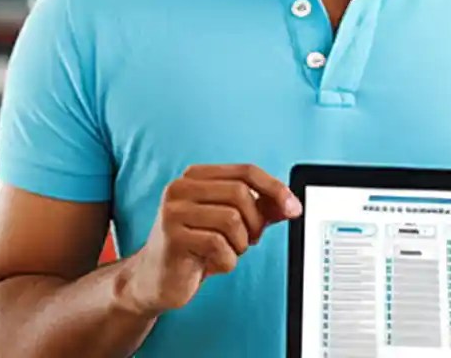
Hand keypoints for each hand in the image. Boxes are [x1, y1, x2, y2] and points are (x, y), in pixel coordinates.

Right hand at [123, 164, 301, 314]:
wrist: (155, 279)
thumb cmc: (196, 247)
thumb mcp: (232, 224)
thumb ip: (261, 210)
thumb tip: (291, 205)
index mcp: (196, 176)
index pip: (246, 171)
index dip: (275, 189)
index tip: (295, 208)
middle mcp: (180, 188)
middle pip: (241, 194)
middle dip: (255, 223)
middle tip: (249, 241)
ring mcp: (172, 211)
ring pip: (232, 220)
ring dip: (240, 244)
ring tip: (226, 251)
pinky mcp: (171, 237)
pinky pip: (218, 246)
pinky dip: (226, 261)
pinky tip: (212, 264)